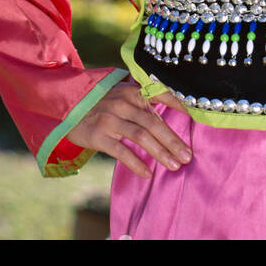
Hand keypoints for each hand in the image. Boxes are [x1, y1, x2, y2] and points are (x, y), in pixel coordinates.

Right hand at [65, 79, 192, 178]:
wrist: (69, 105)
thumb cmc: (103, 102)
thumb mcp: (123, 94)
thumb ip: (144, 100)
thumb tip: (175, 109)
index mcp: (133, 92)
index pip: (161, 96)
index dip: (180, 106)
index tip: (196, 118)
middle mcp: (123, 104)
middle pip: (154, 123)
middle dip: (173, 141)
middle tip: (188, 156)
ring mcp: (110, 120)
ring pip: (141, 137)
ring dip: (161, 153)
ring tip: (175, 165)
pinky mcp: (98, 136)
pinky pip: (121, 151)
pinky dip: (136, 163)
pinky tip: (148, 173)